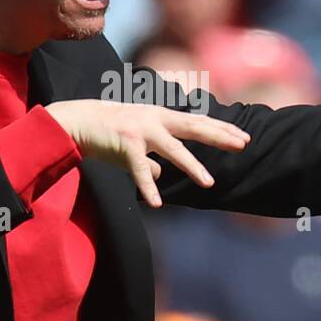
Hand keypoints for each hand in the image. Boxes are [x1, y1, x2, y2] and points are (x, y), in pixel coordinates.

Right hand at [45, 99, 249, 207]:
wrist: (77, 122)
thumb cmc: (108, 133)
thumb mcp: (136, 143)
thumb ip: (151, 158)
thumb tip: (161, 175)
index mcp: (160, 116)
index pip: (197, 121)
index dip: (220, 128)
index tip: (242, 136)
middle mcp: (155, 119)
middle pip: (194, 127)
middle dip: (220, 136)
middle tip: (243, 144)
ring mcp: (141, 131)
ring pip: (174, 150)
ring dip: (192, 167)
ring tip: (209, 183)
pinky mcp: (126, 145)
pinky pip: (141, 170)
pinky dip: (149, 186)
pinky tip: (157, 203)